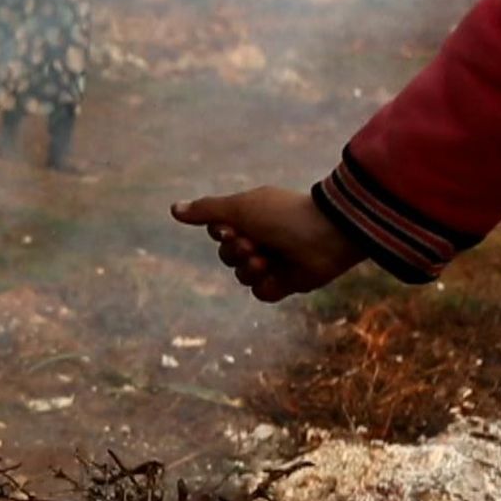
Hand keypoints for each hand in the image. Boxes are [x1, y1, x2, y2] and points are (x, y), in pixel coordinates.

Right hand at [172, 188, 367, 302]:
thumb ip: (207, 210)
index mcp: (251, 219)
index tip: (234, 227)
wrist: (327, 234)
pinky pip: (261, 292)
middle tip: (253, 243)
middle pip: (226, 256)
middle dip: (236, 251)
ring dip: (250, 268)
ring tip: (267, 259)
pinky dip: (266, 284)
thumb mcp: (240, 208)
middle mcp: (261, 239)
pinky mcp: (286, 283)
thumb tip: (173, 209)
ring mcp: (274, 262)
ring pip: (241, 276)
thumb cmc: (283, 215)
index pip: (218, 232)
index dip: (221, 233)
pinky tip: (277, 274)